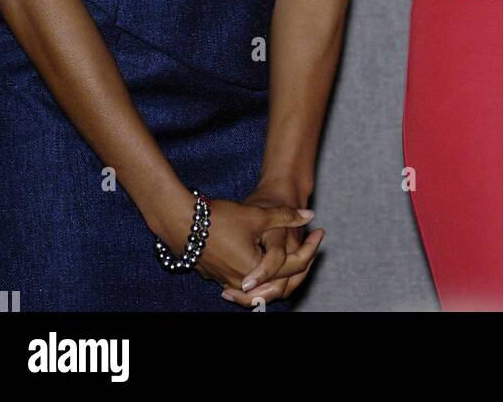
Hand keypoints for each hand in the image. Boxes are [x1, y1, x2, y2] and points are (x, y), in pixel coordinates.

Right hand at [159, 196, 315, 296]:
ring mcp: (227, 283)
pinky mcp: (217, 277)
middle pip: (279, 283)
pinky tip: (263, 256)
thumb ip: (284, 217)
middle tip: (311, 246)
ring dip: (279, 272)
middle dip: (298, 266)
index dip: (311, 249)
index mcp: (256, 271)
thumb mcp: (257, 216)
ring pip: (261, 286)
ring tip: (292, 254)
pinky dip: (259, 273)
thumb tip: (310, 215)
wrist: (181, 222)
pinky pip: (245, 283)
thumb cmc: (218, 218)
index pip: (292, 267)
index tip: (321, 232)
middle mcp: (242, 283)